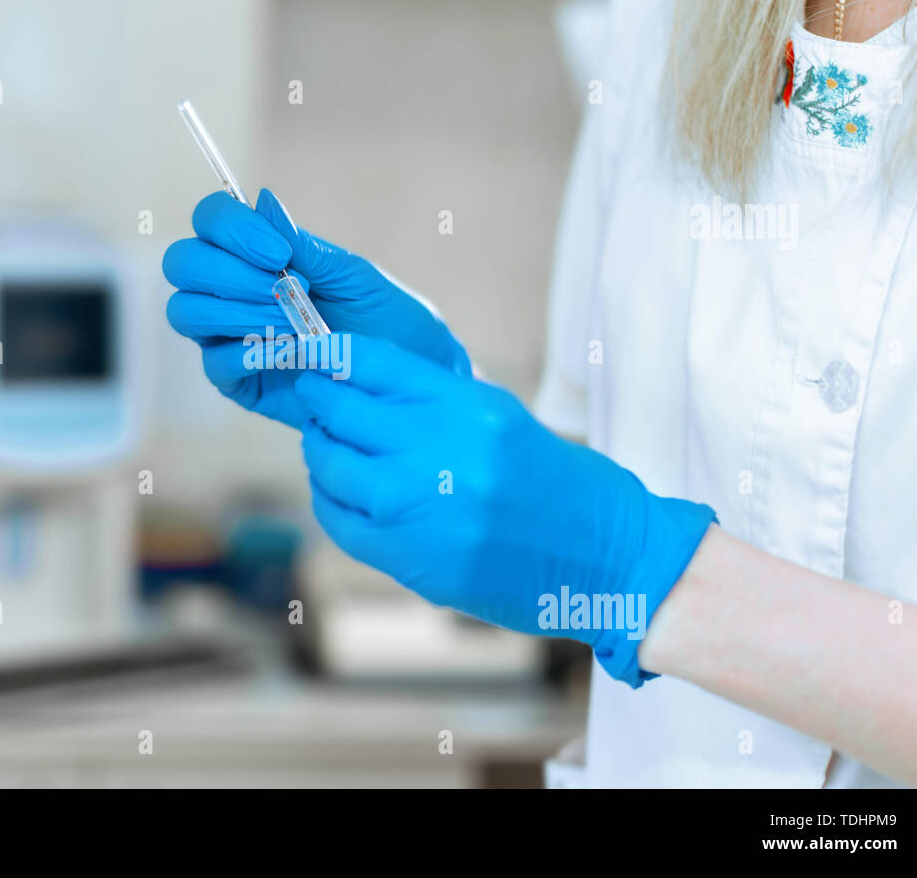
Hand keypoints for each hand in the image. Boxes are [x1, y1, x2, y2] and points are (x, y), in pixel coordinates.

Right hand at [163, 189, 469, 427]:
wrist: (404, 379)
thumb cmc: (384, 320)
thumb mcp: (351, 275)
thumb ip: (304, 245)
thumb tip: (263, 200)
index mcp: (253, 254)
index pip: (209, 221)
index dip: (231, 228)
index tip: (279, 252)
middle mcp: (229, 291)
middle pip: (182, 263)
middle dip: (228, 272)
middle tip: (281, 289)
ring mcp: (226, 336)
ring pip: (186, 312)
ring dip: (237, 311)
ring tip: (290, 323)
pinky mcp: (236, 382)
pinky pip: (213, 363)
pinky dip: (247, 353)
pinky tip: (288, 352)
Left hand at [293, 334, 715, 686]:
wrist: (606, 558)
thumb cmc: (556, 485)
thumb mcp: (500, 420)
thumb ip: (434, 401)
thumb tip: (359, 386)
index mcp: (469, 406)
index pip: (375, 363)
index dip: (333, 358)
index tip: (315, 358)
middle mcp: (443, 449)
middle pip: (344, 412)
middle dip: (318, 402)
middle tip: (310, 397)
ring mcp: (424, 506)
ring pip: (333, 466)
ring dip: (319, 451)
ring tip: (322, 444)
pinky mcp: (414, 558)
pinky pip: (342, 523)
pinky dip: (328, 503)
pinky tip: (334, 493)